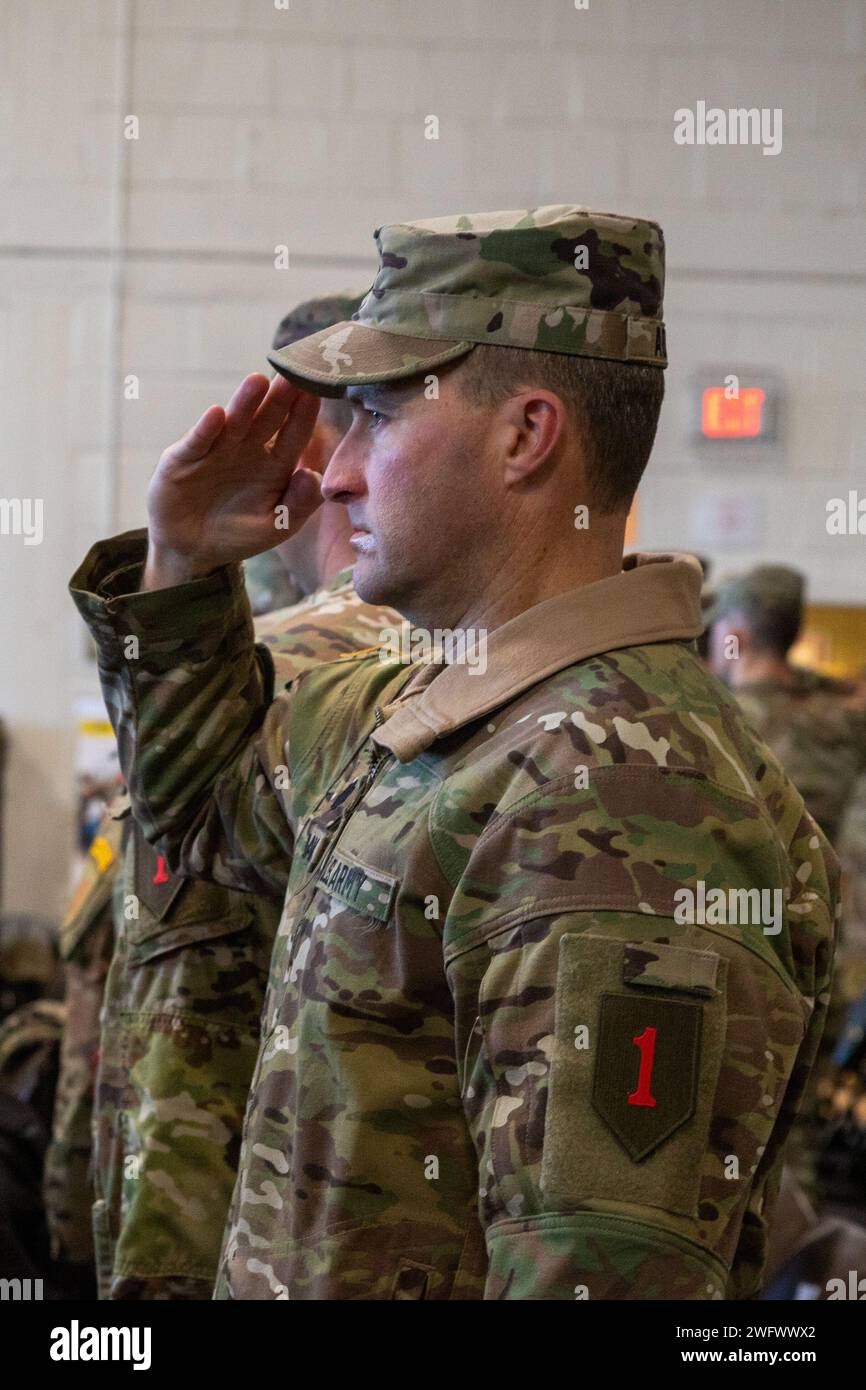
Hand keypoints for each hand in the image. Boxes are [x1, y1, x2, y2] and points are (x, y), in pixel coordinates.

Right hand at [142, 374, 321, 590]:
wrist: (192, 550)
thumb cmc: (239, 535)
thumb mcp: (275, 527)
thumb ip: (298, 506)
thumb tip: (313, 476)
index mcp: (275, 463)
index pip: (295, 433)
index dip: (306, 413)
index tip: (320, 389)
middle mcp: (247, 449)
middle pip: (267, 418)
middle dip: (281, 396)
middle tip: (295, 373)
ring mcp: (216, 450)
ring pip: (234, 422)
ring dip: (245, 402)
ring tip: (259, 381)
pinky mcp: (184, 458)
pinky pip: (198, 442)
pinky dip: (206, 429)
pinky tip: (216, 414)